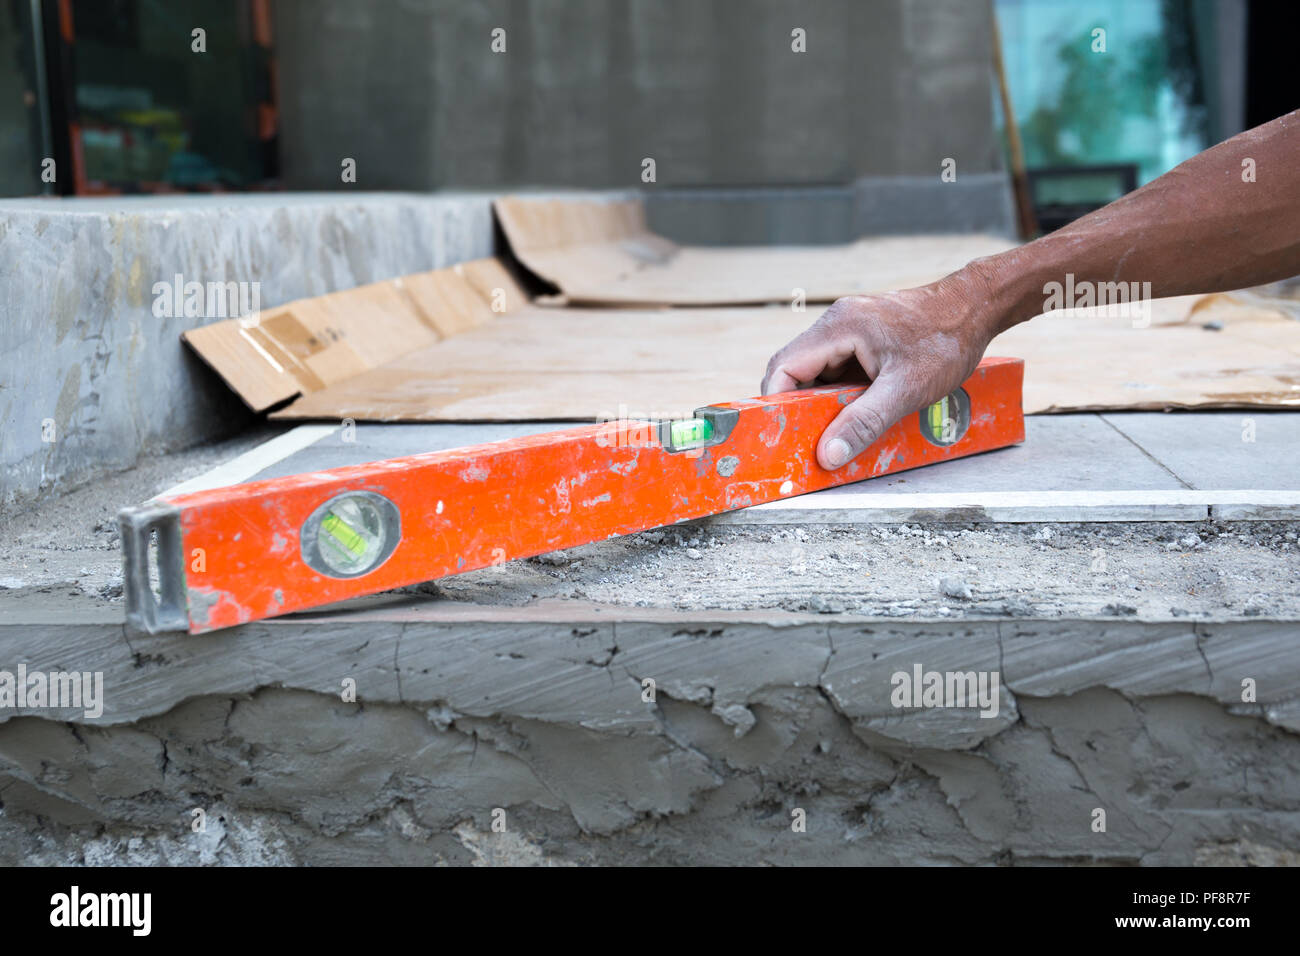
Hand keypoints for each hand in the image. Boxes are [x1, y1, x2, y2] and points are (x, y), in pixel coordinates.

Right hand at [761, 267, 1002, 469]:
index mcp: (839, 327)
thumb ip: (863, 422)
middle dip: (798, 406)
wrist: (977, 306)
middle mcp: (838, 322)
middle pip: (796, 369)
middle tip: (807, 439)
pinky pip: (838, 366)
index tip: (780, 433)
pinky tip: (858, 410)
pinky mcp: (864, 334)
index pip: (784, 367)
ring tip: (835, 428)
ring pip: (817, 370)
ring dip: (822, 400)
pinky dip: (841, 391)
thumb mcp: (905, 389)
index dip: (775, 403)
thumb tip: (828, 454)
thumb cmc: (945, 342)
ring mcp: (850, 326)